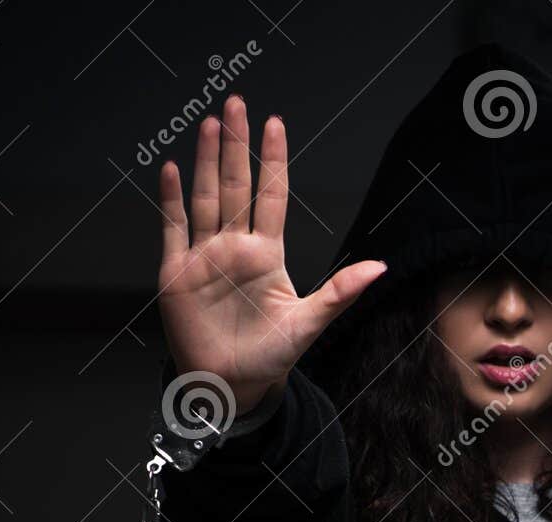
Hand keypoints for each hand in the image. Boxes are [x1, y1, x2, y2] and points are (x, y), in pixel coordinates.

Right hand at [156, 96, 384, 413]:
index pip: (272, 197)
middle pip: (236, 186)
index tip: (276, 124)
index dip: (273, 161)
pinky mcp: (177, 272)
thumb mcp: (309, 323)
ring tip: (211, 125)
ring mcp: (205, 256)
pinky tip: (173, 169)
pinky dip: (171, 200)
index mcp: (267, 255)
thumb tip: (381, 268)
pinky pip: (173, 228)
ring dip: (208, 162)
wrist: (231, 385)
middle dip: (238, 146)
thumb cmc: (270, 356)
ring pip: (206, 198)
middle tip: (238, 105)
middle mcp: (235, 248)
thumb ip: (340, 292)